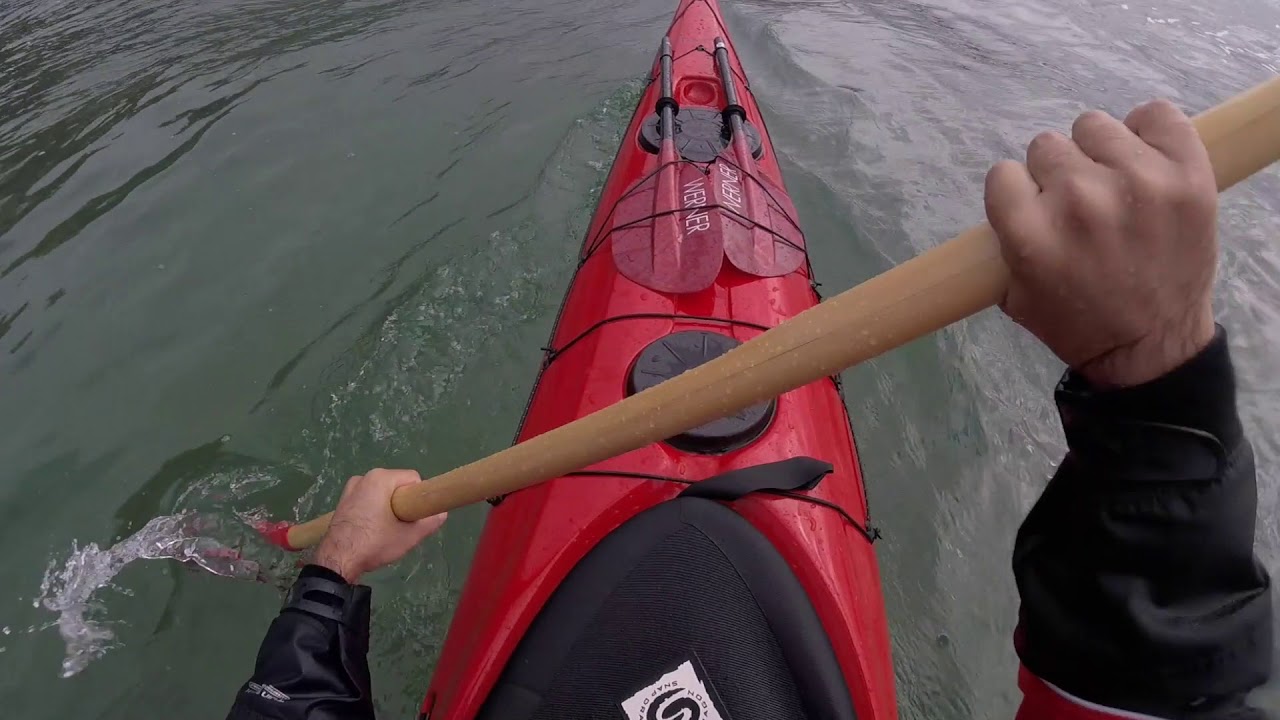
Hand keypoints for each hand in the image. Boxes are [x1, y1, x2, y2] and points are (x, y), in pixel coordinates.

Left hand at [312, 469, 446, 582]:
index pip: (413, 480)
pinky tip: (371, 529)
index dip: (418, 499)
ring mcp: (350, 488)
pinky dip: (374, 510)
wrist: (338, 560)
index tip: (414, 518)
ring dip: (388, 508)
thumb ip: (430, 522)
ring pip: (382, 494)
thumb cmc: (375, 543)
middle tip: (401, 527)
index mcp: (380, 478)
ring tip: (385, 530)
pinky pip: (368, 499)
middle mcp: (364, 477)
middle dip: (403, 504)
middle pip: (397, 486)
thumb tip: (441, 513)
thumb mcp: (410, 536)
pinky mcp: (342, 501)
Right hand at [985, 99, 1217, 387]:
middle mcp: (1079, 201)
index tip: (1036, 211)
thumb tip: (1012, 192)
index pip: (1003, 173)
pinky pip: (1156, 114)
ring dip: (1098, 153)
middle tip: (1079, 207)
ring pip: (1094, 126)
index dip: (1018, 193)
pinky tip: (1146, 161)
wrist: (1152, 347)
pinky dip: (1148, 131)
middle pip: (1046, 147)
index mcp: (1031, 233)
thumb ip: (1004, 239)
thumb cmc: (1077, 323)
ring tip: (1113, 186)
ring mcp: (1138, 183)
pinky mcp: (1186, 174)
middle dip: (1056, 176)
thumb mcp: (1013, 292)